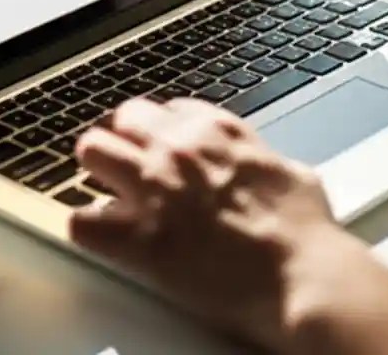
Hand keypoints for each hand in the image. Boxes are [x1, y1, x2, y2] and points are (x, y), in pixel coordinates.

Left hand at [71, 98, 387, 354]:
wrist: (302, 277)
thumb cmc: (306, 234)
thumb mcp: (293, 174)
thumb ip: (265, 160)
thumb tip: (268, 167)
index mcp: (216, 131)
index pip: (166, 109)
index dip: (162, 133)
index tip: (166, 151)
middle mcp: (178, 149)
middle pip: (123, 119)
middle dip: (126, 143)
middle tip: (135, 173)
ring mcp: (153, 189)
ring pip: (92, 151)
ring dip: (100, 173)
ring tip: (113, 196)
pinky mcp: (136, 237)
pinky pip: (81, 221)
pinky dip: (91, 231)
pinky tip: (108, 240)